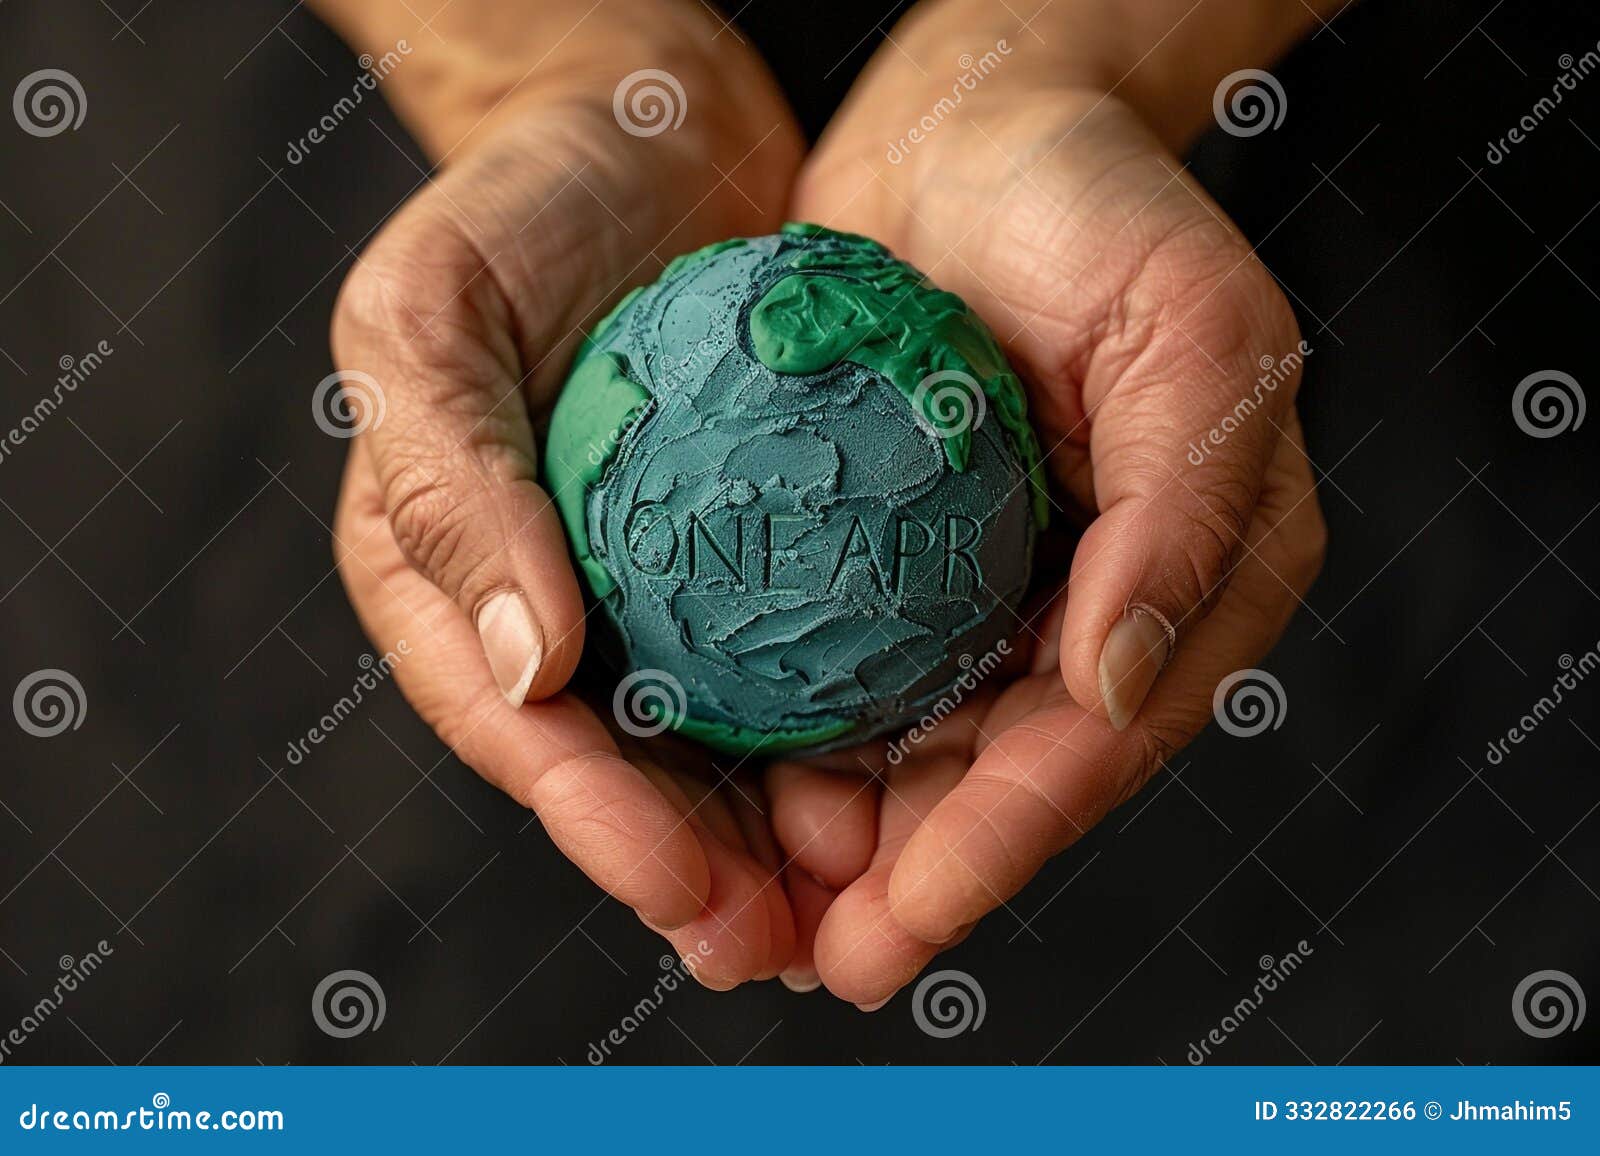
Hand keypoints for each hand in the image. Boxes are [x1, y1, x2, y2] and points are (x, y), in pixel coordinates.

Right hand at [320, 0, 807, 986]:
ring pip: (714, 744)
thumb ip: (451, 482)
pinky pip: (793, 657)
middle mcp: (551, 607)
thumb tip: (523, 662)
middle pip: (620, 772)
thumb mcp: (428, 318)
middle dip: (698, 873)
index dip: (597, 820)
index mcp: (447, 580)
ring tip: (854, 907)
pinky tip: (902, 780)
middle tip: (782, 948)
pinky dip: (837, 728)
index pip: (518, 727)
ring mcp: (657, 591)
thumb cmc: (511, 213)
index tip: (684, 889)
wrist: (642, 137)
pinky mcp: (752, 556)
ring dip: (778, 837)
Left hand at [769, 6, 1328, 1002]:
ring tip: (739, 907)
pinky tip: (718, 782)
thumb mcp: (1193, 336)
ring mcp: (984, 589)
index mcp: (1188, 583)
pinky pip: (839, 664)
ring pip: (910, 748)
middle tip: (801, 957)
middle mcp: (1085, 609)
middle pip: (992, 779)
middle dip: (901, 880)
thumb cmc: (1106, 208)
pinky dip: (786, 733)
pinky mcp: (891, 556)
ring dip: (831, 835)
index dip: (996, 846)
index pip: (1088, 746)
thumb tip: (1117, 686)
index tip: (897, 927)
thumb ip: (1183, 516)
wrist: (979, 122)